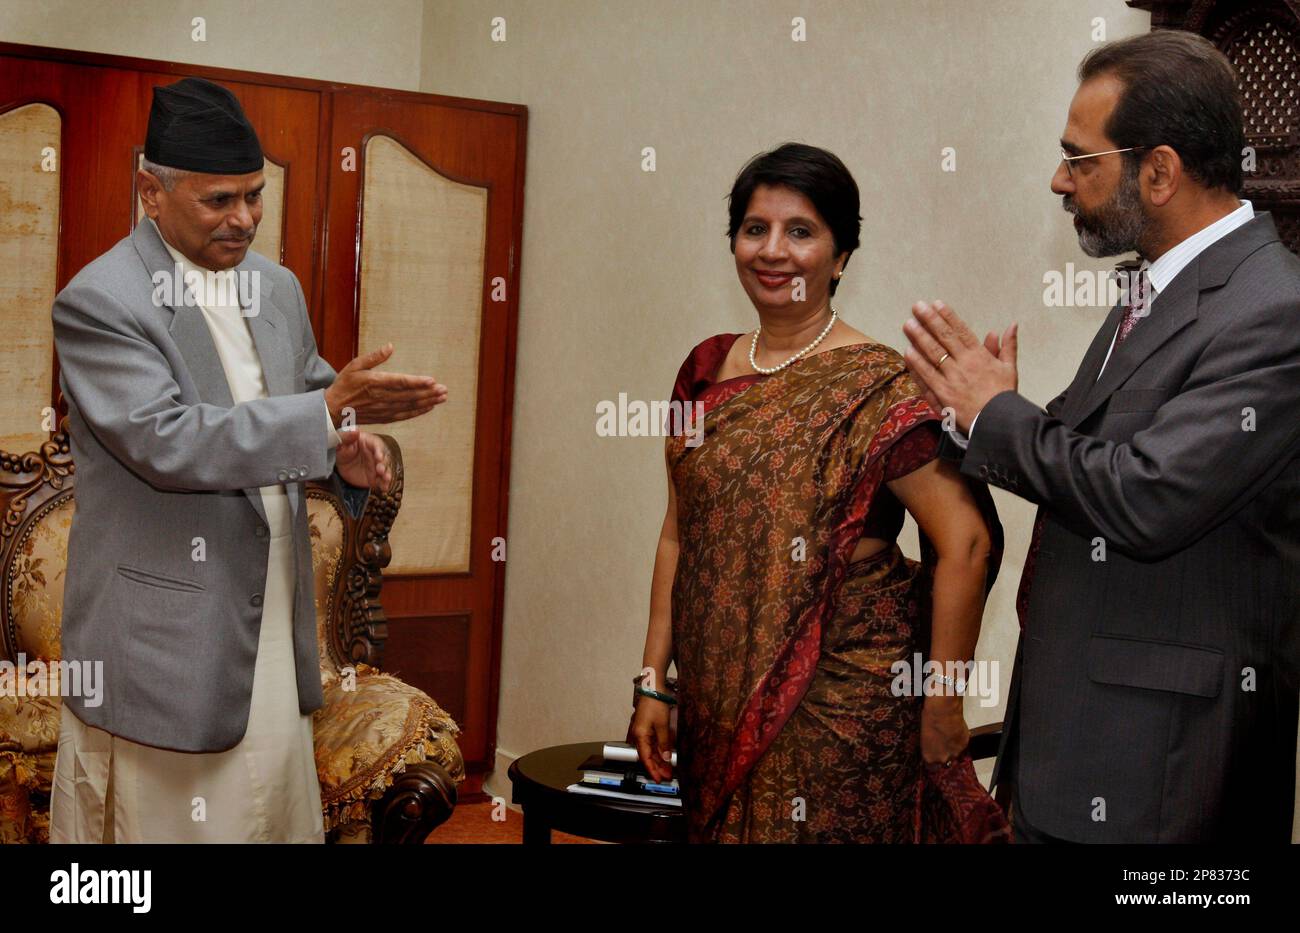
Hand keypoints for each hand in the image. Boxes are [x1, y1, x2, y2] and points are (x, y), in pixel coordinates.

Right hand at [324, 343, 447, 426]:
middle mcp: (381, 397)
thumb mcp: (355, 365)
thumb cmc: (345, 384)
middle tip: (444, 390)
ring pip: (409, 406)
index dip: (417, 382)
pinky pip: (404, 416)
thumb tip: (390, 346)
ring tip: (442, 398)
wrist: (334, 409)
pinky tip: (429, 407)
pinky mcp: (384, 417)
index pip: (400, 382)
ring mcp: (383, 409)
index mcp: (374, 382)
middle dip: (428, 393)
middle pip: (409, 396)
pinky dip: (418, 412)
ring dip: (427, 402)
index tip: (432, 381)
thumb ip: (374, 357)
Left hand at [335, 429, 392, 493]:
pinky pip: (381, 481)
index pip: (377, 445)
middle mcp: (375, 454)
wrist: (338, 465)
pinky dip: (384, 484)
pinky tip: (384, 488)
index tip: (378, 457)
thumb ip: (346, 436)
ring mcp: (376, 466)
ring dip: (387, 474)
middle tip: (380, 470)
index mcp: (368, 442)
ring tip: (386, 480)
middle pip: (384, 458)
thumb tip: (355, 431)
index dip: (379, 451)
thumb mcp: (340, 442)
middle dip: (384, 464)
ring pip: (385, 470)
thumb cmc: (341, 449)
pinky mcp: (374, 477)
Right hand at [628, 697, 674, 782]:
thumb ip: (664, 743)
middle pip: (647, 756)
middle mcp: (638, 736)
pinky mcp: (646, 728)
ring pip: (650, 750)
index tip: (659, 779)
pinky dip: (658, 750)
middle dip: (657, 766)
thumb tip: (666, 758)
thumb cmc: (655, 704)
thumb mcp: (662, 726)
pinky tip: (664, 756)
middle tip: (667, 775)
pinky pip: (651, 743)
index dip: (652, 770)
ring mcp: (642, 732)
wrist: (653, 689)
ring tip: (668, 768)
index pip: (645, 758)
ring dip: (658, 759)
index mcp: (640, 736)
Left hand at [902, 300, 1017, 433]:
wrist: (998, 423)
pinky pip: (926, 377)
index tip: (936, 304)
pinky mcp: (942, 395)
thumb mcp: (1010, 369)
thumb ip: (1008, 346)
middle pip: (944, 339)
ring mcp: (951, 380)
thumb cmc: (1003, 396)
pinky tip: (907, 352)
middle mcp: (964, 365)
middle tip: (917, 307)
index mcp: (980, 357)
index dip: (948, 317)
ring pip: (932, 355)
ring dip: (919, 339)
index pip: (961, 332)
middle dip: (929, 321)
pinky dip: (917, 365)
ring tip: (908, 325)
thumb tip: (1011, 325)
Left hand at [920, 697, 969, 764]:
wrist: (943, 711)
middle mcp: (943, 758)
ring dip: (952, 747)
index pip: (931, 768)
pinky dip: (959, 740)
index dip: (932, 760)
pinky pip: (961, 745)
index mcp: (930, 757)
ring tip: (948, 735)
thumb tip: (932, 748)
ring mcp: (955, 752)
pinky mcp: (964, 744)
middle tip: (941, 743)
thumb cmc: (929, 720)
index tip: (933, 755)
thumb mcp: (923, 736)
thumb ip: (929, 747)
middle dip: (943, 754)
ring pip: (954, 754)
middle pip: (944, 761)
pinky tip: (954, 731)